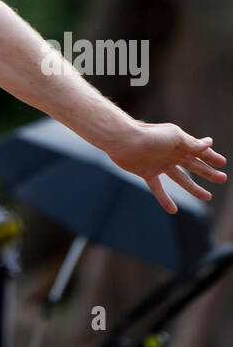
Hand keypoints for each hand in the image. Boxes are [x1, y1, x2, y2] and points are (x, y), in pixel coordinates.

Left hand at [106, 123, 226, 213]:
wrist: (123, 141)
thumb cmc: (150, 136)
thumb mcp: (175, 138)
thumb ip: (192, 144)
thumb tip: (209, 142)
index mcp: (179, 144)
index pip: (199, 151)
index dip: (211, 157)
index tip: (222, 163)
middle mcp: (170, 154)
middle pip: (194, 165)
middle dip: (208, 172)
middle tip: (222, 179)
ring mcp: (159, 164)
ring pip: (181, 179)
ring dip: (194, 188)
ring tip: (208, 197)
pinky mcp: (147, 173)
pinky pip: (158, 189)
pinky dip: (165, 199)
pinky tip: (173, 210)